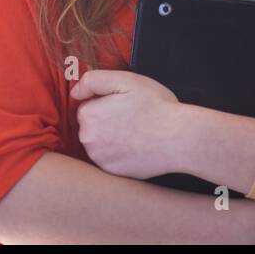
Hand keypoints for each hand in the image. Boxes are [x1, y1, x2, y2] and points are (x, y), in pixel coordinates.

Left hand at [69, 69, 184, 179]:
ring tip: (136, 132)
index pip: (87, 106)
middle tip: (132, 118)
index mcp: (88, 116)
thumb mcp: (126, 80)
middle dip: (106, 120)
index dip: (107, 102)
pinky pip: (110, 159)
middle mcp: (88, 141)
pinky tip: (137, 147)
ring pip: (100, 143)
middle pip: (91, 126)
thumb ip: (93, 80)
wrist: (180, 139)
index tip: (125, 104)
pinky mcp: (113, 173)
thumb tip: (75, 92)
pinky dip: (119, 154)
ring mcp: (100, 159)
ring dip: (111, 138)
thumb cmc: (156, 106)